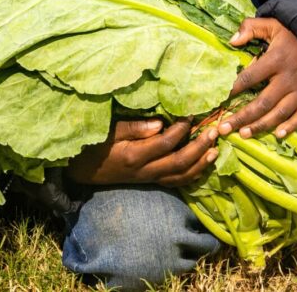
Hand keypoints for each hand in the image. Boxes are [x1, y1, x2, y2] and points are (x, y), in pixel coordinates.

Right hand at [66, 119, 217, 187]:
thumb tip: (161, 123)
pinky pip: (176, 183)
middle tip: (214, 131)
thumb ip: (134, 128)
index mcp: (134, 155)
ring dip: (200, 163)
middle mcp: (145, 171)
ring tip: (215, 149)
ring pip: (180, 176)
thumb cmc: (93, 146)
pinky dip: (192, 175)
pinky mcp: (150, 181)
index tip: (193, 113)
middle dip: (199, 147)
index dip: (182, 128)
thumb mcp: (108, 132)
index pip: (166, 142)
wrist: (81, 171)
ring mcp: (148, 178)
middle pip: (179, 162)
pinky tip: (203, 164)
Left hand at [217, 17, 296, 140]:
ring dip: (260, 126)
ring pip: (279, 114)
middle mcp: (289, 78)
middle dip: (241, 117)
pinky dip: (290, 127)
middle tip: (224, 128)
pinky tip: (277, 134)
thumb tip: (232, 41)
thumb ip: (252, 27)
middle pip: (262, 103)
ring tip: (243, 134)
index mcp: (277, 59)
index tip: (219, 99)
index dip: (233, 89)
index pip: (250, 77)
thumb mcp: (275, 24)